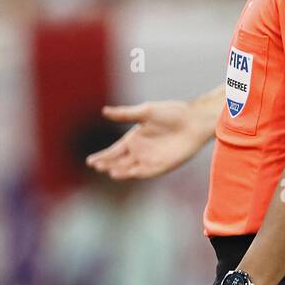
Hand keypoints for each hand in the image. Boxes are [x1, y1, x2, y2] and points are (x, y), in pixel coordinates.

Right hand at [85, 101, 208, 179]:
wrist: (194, 121)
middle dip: (108, 164)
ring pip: (129, 169)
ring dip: (119, 170)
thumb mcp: (145, 112)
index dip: (102, 156)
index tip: (90, 161)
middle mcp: (140, 151)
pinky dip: (134, 174)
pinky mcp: (162, 166)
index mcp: (133, 139)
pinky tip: (125, 173)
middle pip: (119, 162)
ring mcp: (150, 159)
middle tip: (97, 165)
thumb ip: (125, 114)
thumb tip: (104, 111)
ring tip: (108, 170)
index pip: (113, 151)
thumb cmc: (172, 113)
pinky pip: (145, 172)